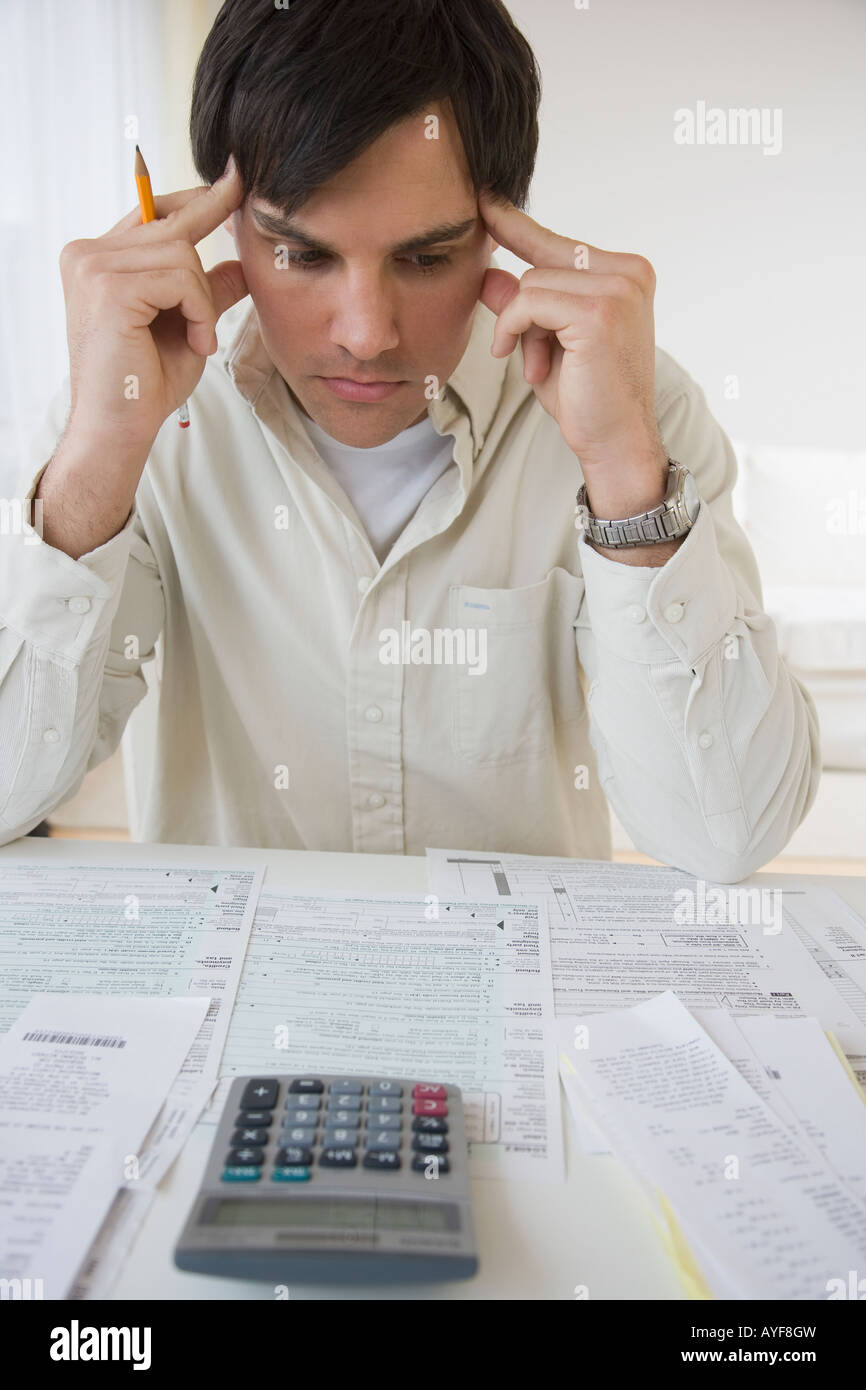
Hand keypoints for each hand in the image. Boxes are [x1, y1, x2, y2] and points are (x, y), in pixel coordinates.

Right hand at [59, 157, 247, 449]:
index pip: (153, 210)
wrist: (118, 427)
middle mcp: (88, 252)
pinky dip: (199, 313)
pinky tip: (193, 342)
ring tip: (195, 340)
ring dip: (203, 304)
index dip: (197, 199)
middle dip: (204, 277)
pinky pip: (182, 278)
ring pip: (182, 253)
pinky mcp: (108, 285)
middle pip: (173, 228)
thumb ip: (207, 290)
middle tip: (206, 323)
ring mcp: (94, 265)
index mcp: (98, 257)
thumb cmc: (145, 384)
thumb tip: (239, 262)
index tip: (235, 178)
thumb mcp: (187, 326)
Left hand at [477, 191, 667, 516]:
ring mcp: (618, 289)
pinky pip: (529, 302)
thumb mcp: (545, 343)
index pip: (560, 243)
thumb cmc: (587, 398)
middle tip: (532, 358)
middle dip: (524, 313)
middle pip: (542, 263)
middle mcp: (629, 273)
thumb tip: (488, 273)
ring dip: (522, 329)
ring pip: (533, 283)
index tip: (485, 201)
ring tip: (538, 367)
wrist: (615, 442)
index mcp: (626, 274)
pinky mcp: (599, 312)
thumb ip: (522, 305)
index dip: (517, 225)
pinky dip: (515, 331)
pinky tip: (528, 365)